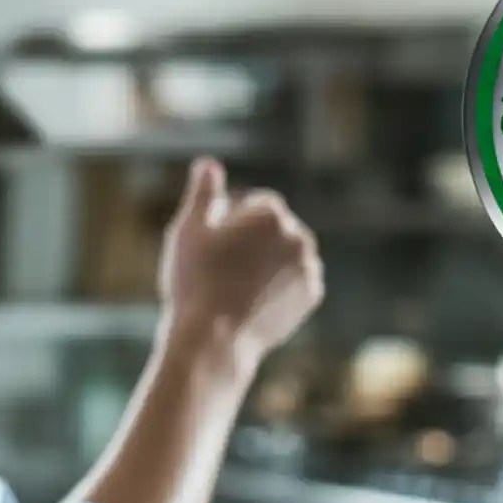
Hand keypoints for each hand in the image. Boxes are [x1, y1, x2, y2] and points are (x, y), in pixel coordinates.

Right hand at [158, 158, 323, 374]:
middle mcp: (299, 235)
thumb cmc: (196, 281)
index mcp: (272, 213)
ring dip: (268, 263)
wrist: (213, 339)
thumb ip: (204, 192)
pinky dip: (279, 287)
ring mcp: (309, 266)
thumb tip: (209, 163)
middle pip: (274, 229)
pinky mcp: (312, 295)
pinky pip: (294, 282)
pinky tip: (253, 301)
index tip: (215, 245)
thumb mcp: (190, 229)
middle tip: (223, 269)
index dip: (231, 221)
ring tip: (236, 286)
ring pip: (285, 255)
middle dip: (254, 241)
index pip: (256, 204)